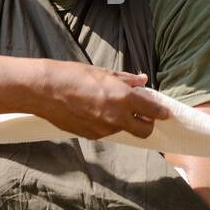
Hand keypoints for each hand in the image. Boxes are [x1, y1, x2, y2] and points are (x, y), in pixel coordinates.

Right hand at [35, 63, 168, 139]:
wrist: (45, 91)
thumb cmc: (73, 76)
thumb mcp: (103, 73)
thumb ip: (126, 80)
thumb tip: (141, 81)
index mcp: (123, 98)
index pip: (153, 110)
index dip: (162, 112)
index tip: (165, 112)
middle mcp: (117, 118)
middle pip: (144, 130)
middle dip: (147, 123)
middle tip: (142, 113)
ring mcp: (104, 130)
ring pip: (123, 130)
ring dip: (123, 121)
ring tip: (107, 105)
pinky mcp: (91, 136)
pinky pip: (106, 132)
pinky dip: (106, 124)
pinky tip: (93, 111)